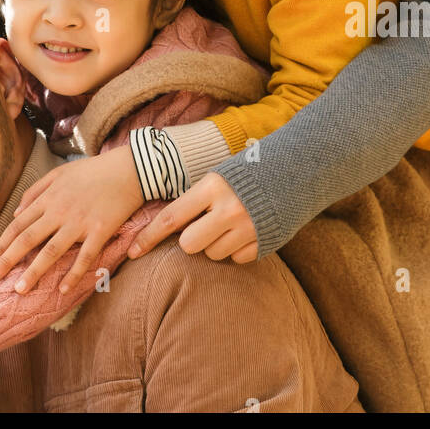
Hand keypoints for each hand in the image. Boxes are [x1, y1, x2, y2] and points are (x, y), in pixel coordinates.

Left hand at [0, 147, 143, 295]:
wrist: (128, 169)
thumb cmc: (93, 171)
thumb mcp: (60, 173)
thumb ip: (36, 190)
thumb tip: (17, 212)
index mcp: (50, 197)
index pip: (20, 224)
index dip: (4, 243)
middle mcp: (60, 210)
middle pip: (29, 238)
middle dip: (9, 259)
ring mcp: (80, 222)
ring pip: (52, 251)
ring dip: (34, 271)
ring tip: (20, 290)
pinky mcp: (100, 230)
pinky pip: (85, 257)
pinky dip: (73, 275)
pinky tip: (62, 291)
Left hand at [126, 172, 257, 262]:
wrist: (295, 170)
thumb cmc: (248, 172)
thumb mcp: (219, 175)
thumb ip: (196, 199)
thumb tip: (168, 225)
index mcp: (212, 186)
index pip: (171, 217)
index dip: (149, 236)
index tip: (133, 251)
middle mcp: (228, 209)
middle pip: (189, 244)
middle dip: (191, 240)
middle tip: (203, 226)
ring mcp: (247, 228)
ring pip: (213, 254)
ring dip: (215, 244)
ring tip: (229, 224)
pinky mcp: (263, 242)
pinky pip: (237, 258)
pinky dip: (237, 249)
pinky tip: (246, 231)